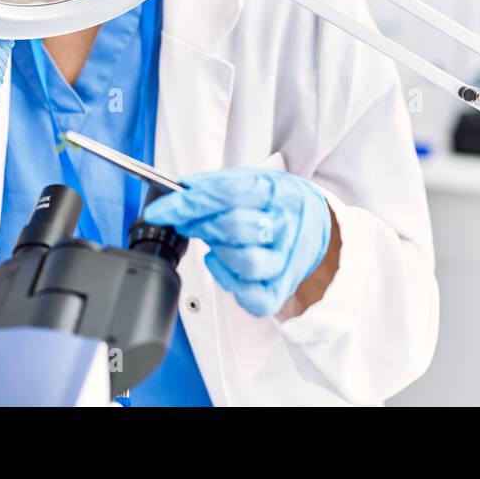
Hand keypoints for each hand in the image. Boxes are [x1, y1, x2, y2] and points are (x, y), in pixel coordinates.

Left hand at [142, 167, 332, 316]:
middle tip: (188, 223)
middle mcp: (287, 225)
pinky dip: (229, 283)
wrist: (319, 228)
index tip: (160, 210)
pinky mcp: (283, 288)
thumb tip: (181, 189)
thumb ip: (217, 184)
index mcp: (278, 192)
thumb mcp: (254, 180)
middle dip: (200, 226)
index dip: (188, 203)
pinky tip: (223, 265)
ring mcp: (287, 260)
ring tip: (214, 243)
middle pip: (234, 226)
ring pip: (245, 262)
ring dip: (218, 253)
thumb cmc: (280, 204)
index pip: (227, 194)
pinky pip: (253, 297)